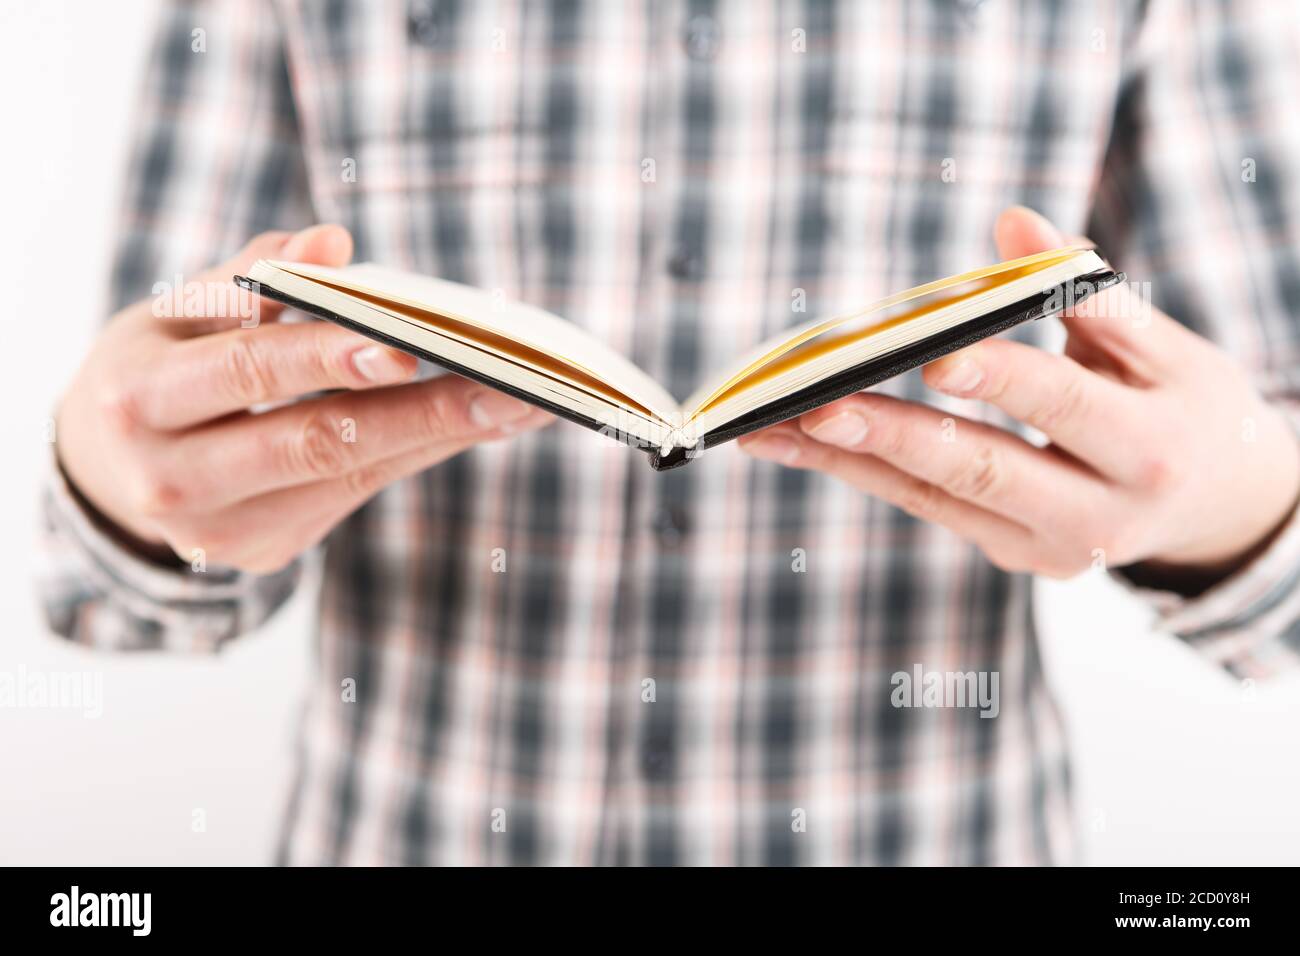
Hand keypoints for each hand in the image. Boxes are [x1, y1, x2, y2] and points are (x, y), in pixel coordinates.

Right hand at [57, 225, 551, 572]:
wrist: (105, 473)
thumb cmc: (152, 372)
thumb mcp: (172, 314)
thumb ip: (252, 274)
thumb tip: (333, 241)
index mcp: (138, 399)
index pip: (249, 370)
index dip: (329, 356)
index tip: (411, 342)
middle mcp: (174, 479)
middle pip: (314, 440)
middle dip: (418, 411)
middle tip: (505, 385)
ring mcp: (220, 530)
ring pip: (346, 475)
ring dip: (439, 436)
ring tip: (519, 405)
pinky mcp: (262, 551)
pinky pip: (353, 495)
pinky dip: (417, 454)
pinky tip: (475, 424)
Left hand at [739, 206, 1299, 586]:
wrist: (1218, 505)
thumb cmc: (1183, 405)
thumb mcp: (1161, 346)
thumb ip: (1084, 292)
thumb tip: (1014, 221)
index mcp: (1150, 448)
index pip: (1064, 405)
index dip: (1002, 379)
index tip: (935, 354)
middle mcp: (1099, 516)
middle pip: (984, 469)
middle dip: (894, 437)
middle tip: (817, 406)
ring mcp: (1051, 549)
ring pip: (937, 497)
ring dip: (848, 461)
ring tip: (771, 429)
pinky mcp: (1014, 555)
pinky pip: (929, 509)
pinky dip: (863, 473)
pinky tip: (802, 444)